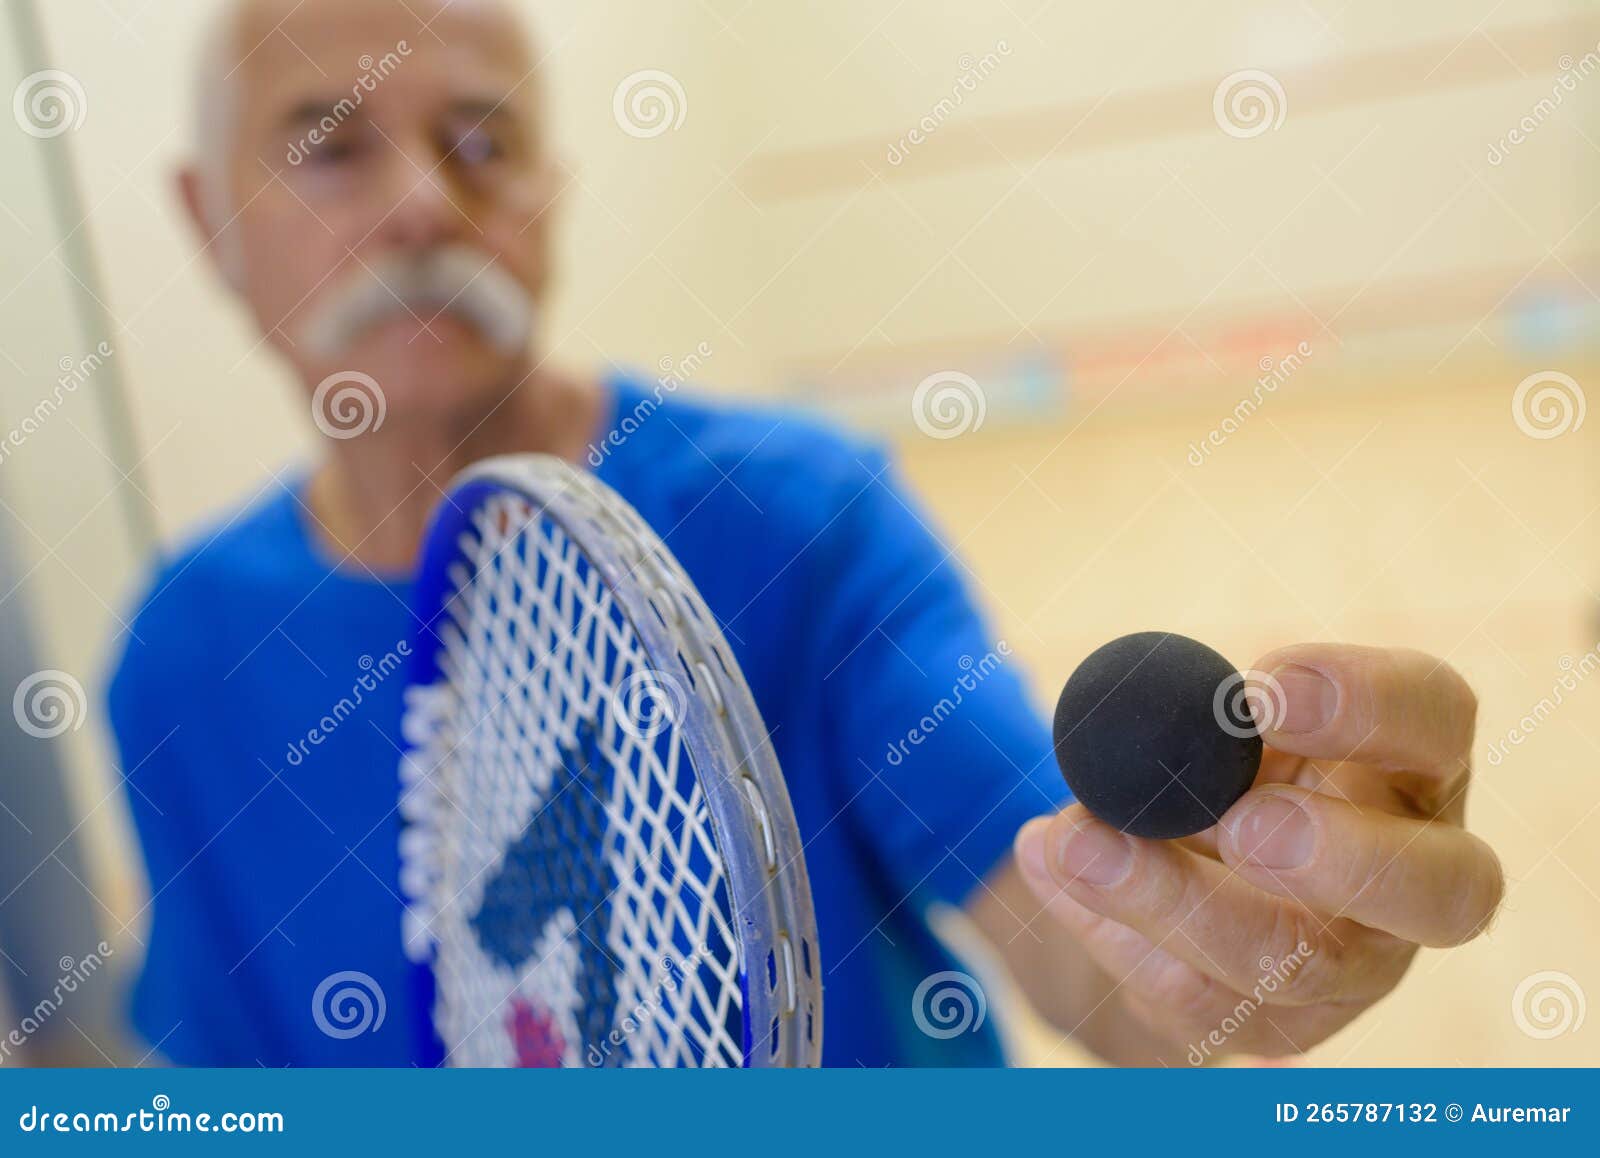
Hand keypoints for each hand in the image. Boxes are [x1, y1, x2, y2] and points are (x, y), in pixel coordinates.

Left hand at [1013, 643, 1503, 1062]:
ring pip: (1299, 963)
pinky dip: (1117, 936)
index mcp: (1411, 761)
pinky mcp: (1279, 1026)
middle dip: (1346, 859)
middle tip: (1245, 823)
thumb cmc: (1212, 767)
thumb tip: (1142, 719)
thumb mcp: (1206, 722)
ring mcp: (1360, 964)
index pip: (1436, 717)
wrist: (1168, 872)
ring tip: (1077, 843)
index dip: (1367, 701)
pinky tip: (1057, 874)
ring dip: (1179, 904)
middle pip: (1446, 890)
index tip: (1260, 686)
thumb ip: (1188, 716)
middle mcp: (1418, 873)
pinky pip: (1202, 1001)